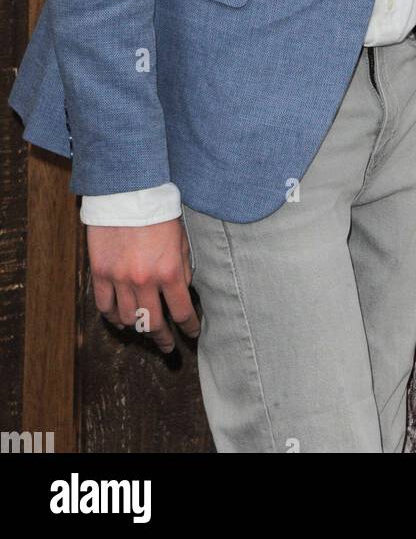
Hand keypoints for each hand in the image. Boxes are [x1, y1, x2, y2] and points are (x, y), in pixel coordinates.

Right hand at [88, 218, 200, 353]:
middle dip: (163, 338)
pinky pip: (104, 306)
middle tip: (168, 346)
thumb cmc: (159, 212)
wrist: (127, 192)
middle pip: (153, 324)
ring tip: (144, 331)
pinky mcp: (100, 273)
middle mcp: (144, 280)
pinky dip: (113, 317)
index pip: (182, 311)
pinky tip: (120, 320)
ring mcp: (120, 279)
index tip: (192, 333)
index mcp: (169, 271)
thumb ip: (184, 267)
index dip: (189, 327)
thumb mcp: (182, 239)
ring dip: (137, 328)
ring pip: (128, 319)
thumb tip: (184, 290)